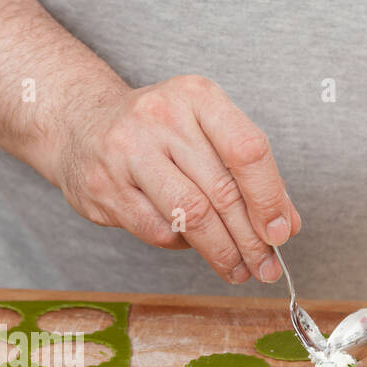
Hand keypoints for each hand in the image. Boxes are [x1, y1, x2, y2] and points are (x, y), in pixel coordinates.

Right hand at [47, 75, 301, 283]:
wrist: (81, 124)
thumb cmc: (157, 132)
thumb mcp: (203, 130)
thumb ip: (246, 171)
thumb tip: (285, 224)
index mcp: (196, 96)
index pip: (247, 150)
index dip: (269, 198)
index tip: (282, 233)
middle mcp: (161, 118)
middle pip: (221, 190)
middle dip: (250, 238)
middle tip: (266, 267)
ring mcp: (128, 153)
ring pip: (191, 216)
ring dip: (221, 252)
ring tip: (238, 270)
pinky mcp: (106, 188)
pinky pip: (158, 230)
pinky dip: (183, 245)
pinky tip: (194, 246)